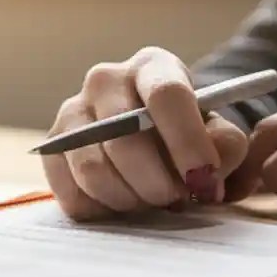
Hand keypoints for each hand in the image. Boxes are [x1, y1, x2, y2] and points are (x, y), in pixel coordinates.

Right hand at [42, 47, 248, 219]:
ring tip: (148, 202)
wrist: (146, 141)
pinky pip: (71, 193)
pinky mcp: (50, 148)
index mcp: (151, 67)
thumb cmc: (185, 136)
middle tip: (175, 200)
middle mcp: (104, 80)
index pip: (167, 96)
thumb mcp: (217, 133)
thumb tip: (206, 172)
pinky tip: (120, 203)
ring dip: (129, 200)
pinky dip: (101, 210)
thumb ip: (225, 147)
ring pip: (93, 170)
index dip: (187, 141)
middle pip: (124, 138)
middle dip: (156, 182)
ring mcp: (71, 113)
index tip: (203, 178)